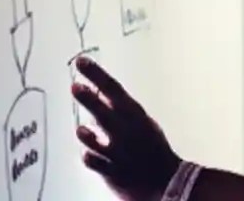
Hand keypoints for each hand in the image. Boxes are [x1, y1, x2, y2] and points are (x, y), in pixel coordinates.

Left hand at [70, 57, 181, 200]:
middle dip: (91, 99)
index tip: (82, 61)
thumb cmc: (152, 150)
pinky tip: (86, 154)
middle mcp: (127, 132)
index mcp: (135, 116)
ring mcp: (120, 153)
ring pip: (100, 140)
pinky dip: (92, 158)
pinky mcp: (114, 172)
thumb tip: (96, 89)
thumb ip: (118, 108)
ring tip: (80, 129)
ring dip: (88, 134)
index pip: (113, 90)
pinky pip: (98, 164)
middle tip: (75, 86)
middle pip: (106, 112)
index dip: (96, 75)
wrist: (168, 182)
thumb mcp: (142, 123)